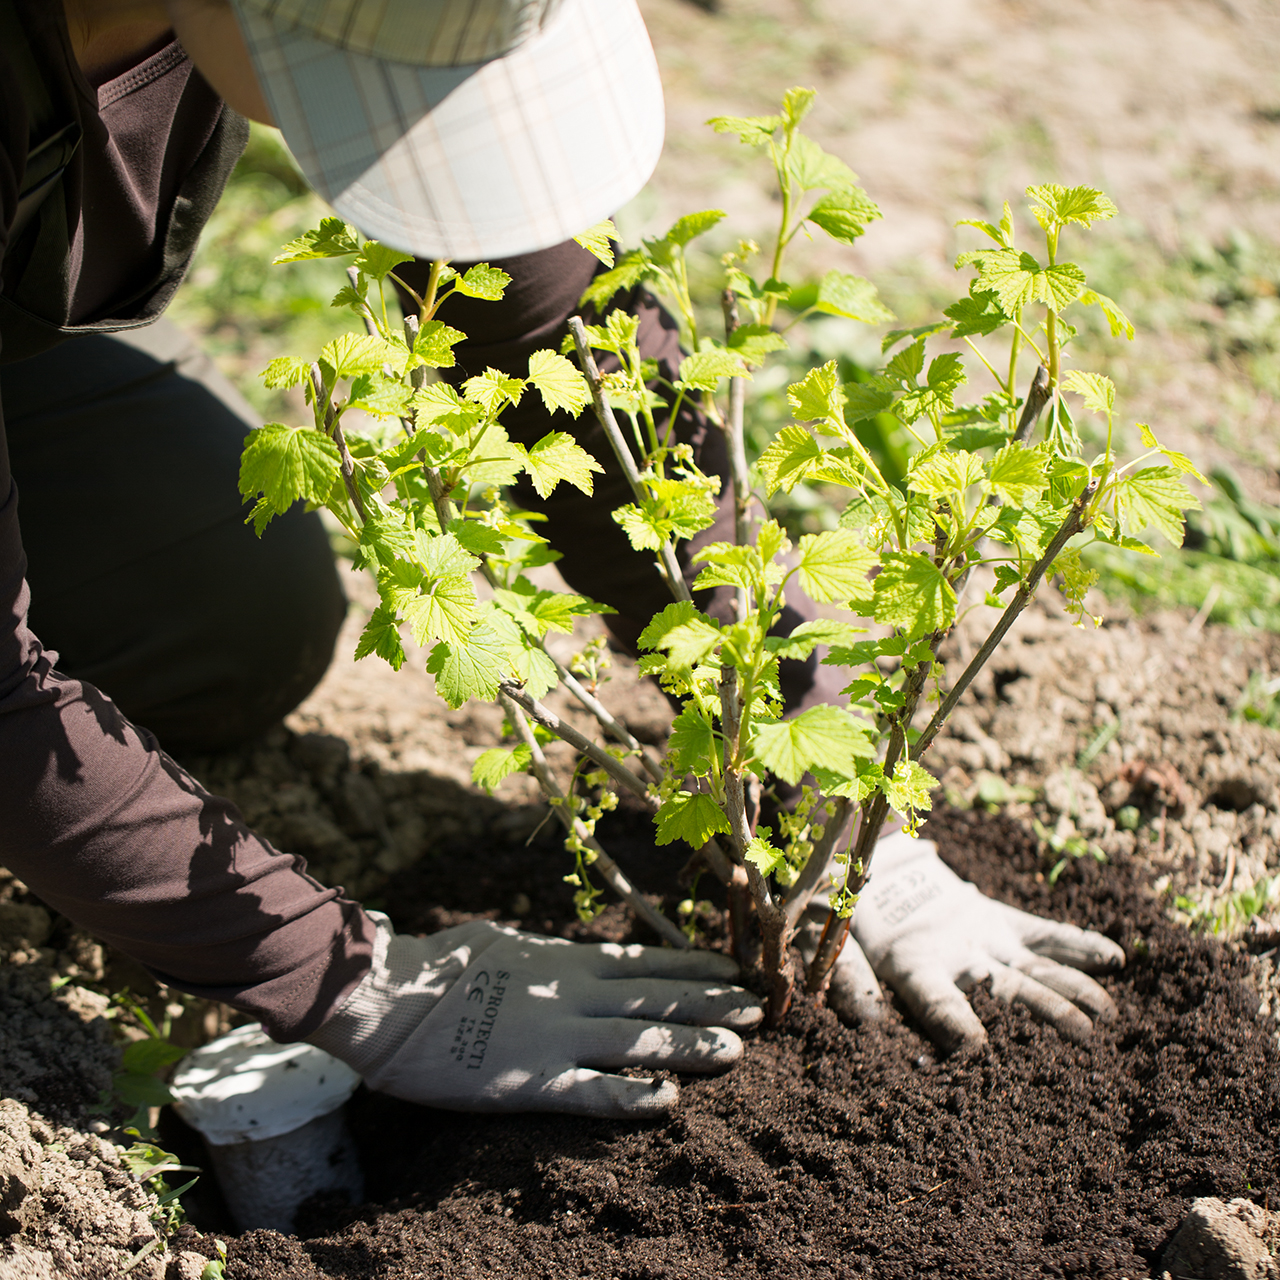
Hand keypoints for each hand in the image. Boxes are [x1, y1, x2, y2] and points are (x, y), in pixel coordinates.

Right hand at [307, 914, 761, 1117]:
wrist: (389, 998)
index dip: (695, 968)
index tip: (735, 971)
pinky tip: (669, 1101)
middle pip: (657, 999)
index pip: (646, 963)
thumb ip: (550, 956)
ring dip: (692, 1045)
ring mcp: (556, 1037)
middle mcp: (571, 994)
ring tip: (737, 1050)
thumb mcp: (507, 943)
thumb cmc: (441, 966)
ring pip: (641, 1041)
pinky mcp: (531, 1083)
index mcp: (564, 960)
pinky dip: (633, 1096)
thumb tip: (577, 956)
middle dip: (712, 1003)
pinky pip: (593, 1092)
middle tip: (759, 1008)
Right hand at [802, 832, 1124, 1049]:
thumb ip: (848, 972)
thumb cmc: (842, 905)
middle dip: (1042, 1014)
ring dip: (1068, 988)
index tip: (978, 1047)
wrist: (868, 867)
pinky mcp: (998, 922)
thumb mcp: (832, 930)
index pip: (934, 1001)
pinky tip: (1113, 958)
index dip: (954, 1022)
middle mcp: (955, 967)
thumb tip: (865, 1021)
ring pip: (1030, 970)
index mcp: (911, 970)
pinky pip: (1042, 935)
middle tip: (1083, 1037)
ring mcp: (981, 944)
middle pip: (1002, 994)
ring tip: (1107, 1011)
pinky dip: (1075, 944)